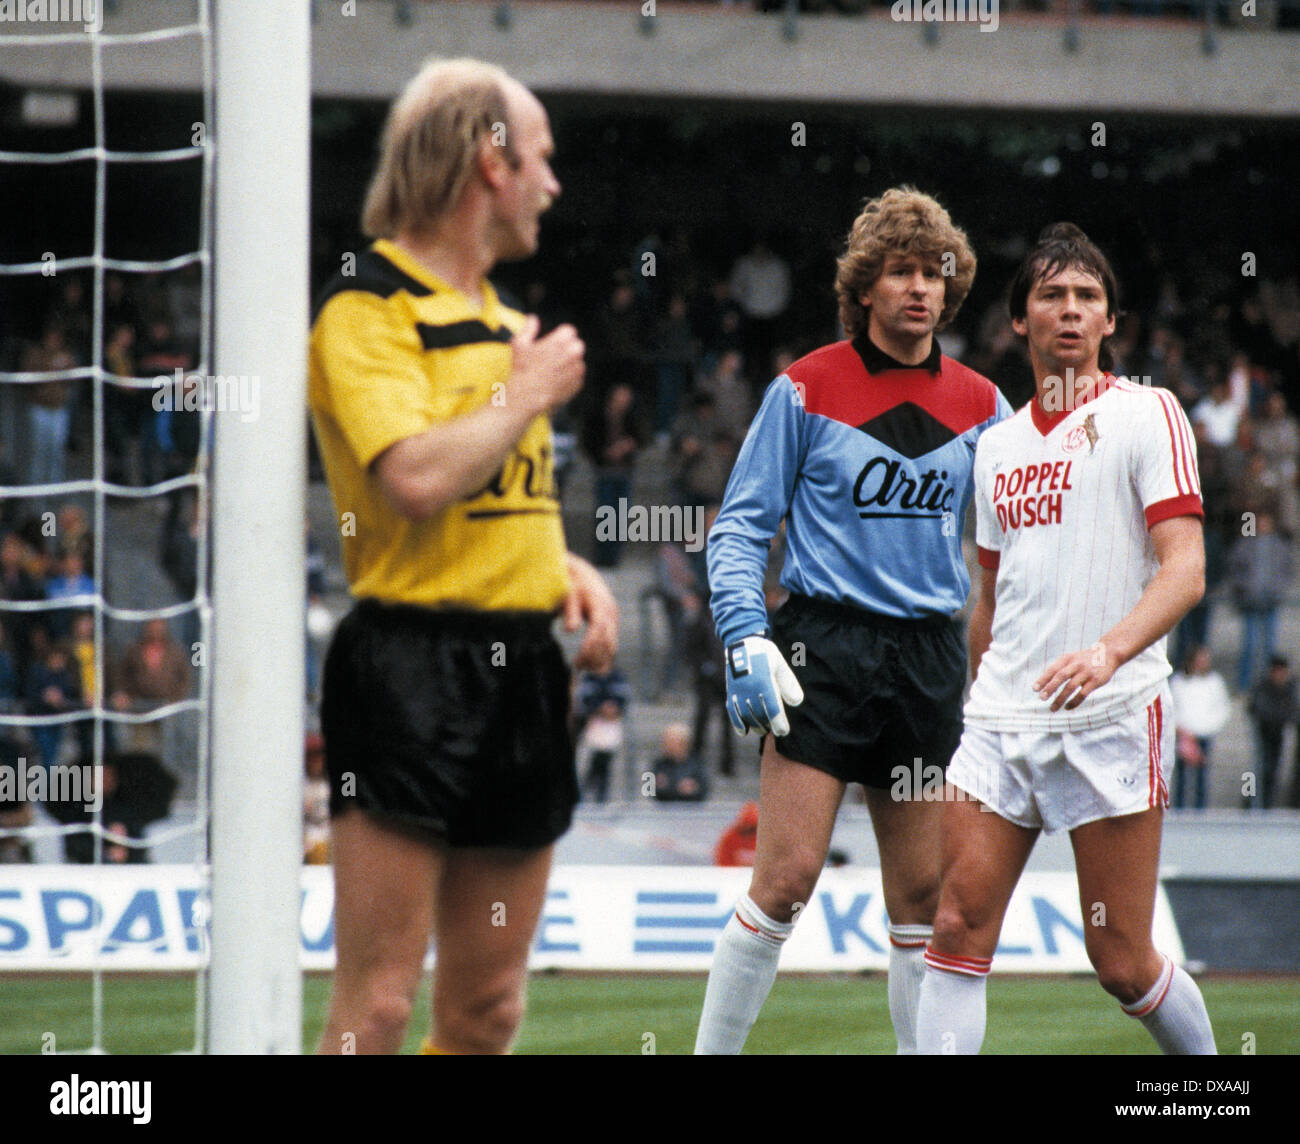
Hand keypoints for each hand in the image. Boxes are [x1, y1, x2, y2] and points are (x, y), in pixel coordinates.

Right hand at [509, 316, 584, 415]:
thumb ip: (528, 328)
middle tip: (554, 357)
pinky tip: (554, 382)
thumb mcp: (519, 344)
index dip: (560, 337)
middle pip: (577, 345)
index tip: (552, 343)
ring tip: (552, 372)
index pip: (569, 331)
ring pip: (578, 362)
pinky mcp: (578, 384)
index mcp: (561, 340)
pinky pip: (576, 377)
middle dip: (568, 349)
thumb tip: (533, 318)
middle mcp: (573, 353)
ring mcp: (577, 369)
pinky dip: (569, 378)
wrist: (527, 397)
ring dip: (569, 364)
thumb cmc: (521, 369)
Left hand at [563, 553, 618, 673]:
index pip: (599, 630)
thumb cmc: (572, 586)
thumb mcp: (568, 595)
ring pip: (612, 647)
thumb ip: (570, 612)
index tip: (578, 660)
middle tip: (577, 667)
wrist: (584, 576)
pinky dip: (604, 658)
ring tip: (581, 668)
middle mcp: (611, 614)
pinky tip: (592, 667)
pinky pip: (611, 646)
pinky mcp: (612, 626)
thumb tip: (569, 630)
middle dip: (594, 657)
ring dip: (599, 661)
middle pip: (607, 641)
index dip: (590, 647)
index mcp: (600, 604)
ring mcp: (614, 620)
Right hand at [725, 636, 803, 735]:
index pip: (773, 710)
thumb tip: (796, 703)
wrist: (741, 642)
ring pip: (747, 716)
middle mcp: (750, 690)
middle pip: (760, 716)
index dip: (778, 724)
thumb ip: (789, 684)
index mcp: (764, 683)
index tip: (783, 731)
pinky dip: (737, 723)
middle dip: (768, 726)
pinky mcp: (731, 692)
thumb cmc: (765, 654)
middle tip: (775, 729)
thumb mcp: (780, 665)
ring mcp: (738, 692)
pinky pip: (732, 712)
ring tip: (763, 729)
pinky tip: (743, 732)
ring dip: (755, 725)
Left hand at [1034, 641, 1115, 711]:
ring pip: (1070, 687)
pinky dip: (1074, 702)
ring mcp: (1086, 673)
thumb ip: (1059, 668)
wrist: (1108, 653)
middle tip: (1041, 698)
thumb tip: (1043, 684)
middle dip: (1050, 688)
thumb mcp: (1071, 658)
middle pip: (1060, 677)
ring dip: (1060, 698)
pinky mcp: (1095, 681)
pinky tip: (1067, 707)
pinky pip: (1082, 693)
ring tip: (1052, 708)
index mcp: (1067, 658)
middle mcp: (1076, 665)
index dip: (1043, 679)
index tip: (1034, 689)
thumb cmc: (1085, 659)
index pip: (1052, 669)